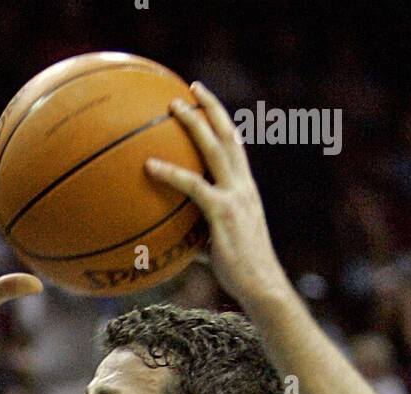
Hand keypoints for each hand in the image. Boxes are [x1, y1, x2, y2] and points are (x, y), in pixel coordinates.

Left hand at [144, 82, 288, 310]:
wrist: (262, 287)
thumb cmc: (240, 275)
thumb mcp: (219, 247)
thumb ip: (200, 234)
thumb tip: (174, 239)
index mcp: (246, 191)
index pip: (237, 147)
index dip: (223, 122)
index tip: (207, 103)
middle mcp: (244, 187)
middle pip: (228, 135)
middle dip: (210, 107)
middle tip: (190, 88)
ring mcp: (235, 197)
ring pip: (214, 148)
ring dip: (193, 123)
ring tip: (171, 106)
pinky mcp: (222, 213)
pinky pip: (192, 186)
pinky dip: (170, 172)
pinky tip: (148, 165)